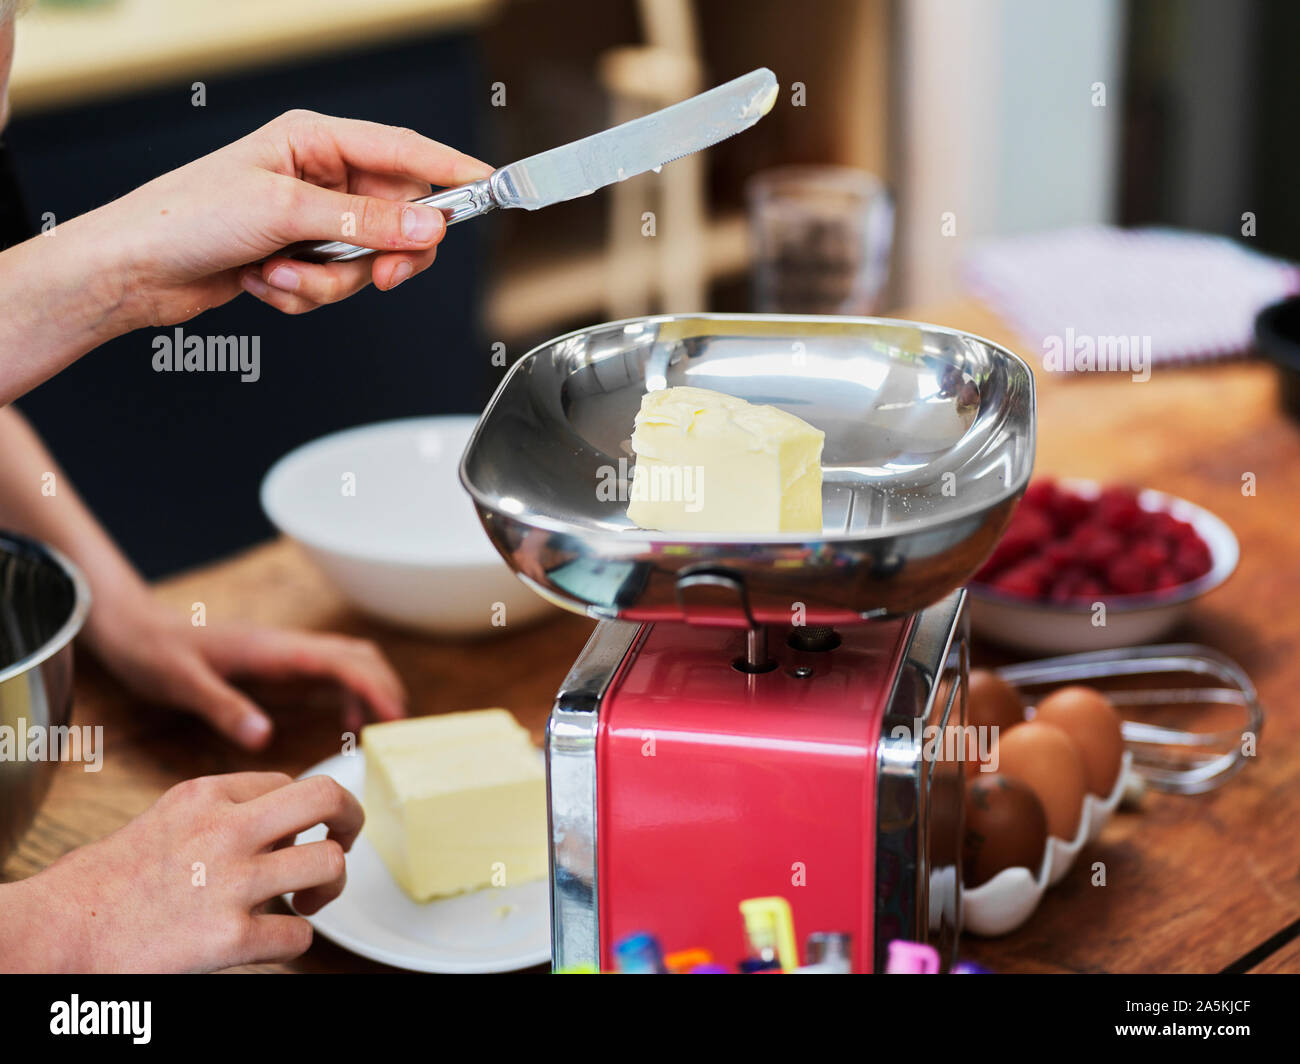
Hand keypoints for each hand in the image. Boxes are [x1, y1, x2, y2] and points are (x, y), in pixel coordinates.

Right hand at [0, 772, 361, 972]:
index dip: (302, 811)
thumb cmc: (102, 885)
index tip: (300, 832)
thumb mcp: (164, 820)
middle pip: (327, 798)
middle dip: (352, 819)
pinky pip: (300, 936)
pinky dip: (296, 943)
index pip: (287, 782)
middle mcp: (225, 829)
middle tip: (346, 841)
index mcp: (205, 795)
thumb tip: (275, 827)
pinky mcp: (230, 937)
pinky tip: (272, 941)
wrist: (57, 934)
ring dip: (329, 888)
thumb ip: (219, 816)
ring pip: (329, 864)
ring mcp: (231, 882)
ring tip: (308, 902)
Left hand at [85, 591, 405, 748]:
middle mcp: (288, 648)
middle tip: (400, 732)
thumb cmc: (155, 653)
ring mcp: (288, 657)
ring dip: (375, 690)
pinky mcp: (282, 669)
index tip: (395, 717)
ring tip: (383, 732)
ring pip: (351, 663)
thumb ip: (223, 707)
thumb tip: (264, 737)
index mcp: (272, 649)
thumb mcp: (181, 683)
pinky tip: (349, 726)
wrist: (135, 630)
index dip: (373, 687)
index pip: (340, 661)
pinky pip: (333, 677)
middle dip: (386, 688)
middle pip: (359, 657)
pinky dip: (354, 697)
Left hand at [97, 109, 492, 325]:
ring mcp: (310, 221)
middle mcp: (319, 178)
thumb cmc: (185, 217)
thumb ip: (366, 221)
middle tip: (380, 276)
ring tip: (281, 272)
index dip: (452, 172)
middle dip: (384, 254)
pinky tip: (264, 281)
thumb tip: (427, 225)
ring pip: (365, 262)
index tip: (491, 189)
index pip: (405, 152)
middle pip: (398, 219)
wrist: (134, 270)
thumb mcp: (285, 210)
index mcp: (316, 141)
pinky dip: (303, 294)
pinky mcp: (299, 259)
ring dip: (326, 280)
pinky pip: (334, 286)